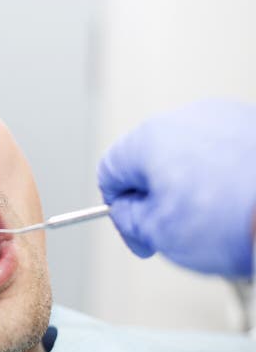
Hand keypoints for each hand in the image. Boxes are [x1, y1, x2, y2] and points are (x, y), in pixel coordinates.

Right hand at [97, 99, 255, 277]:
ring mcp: (223, 117)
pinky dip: (225, 176)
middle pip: (151, 160)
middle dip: (159, 195)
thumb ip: (129, 219)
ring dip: (192, 184)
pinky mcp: (253, 125)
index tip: (137, 230)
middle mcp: (184, 118)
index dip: (119, 208)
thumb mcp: (158, 233)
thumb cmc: (233, 219)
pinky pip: (224, 152)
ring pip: (189, 156)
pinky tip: (237, 202)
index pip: (110, 171)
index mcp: (149, 137)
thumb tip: (129, 211)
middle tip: (176, 228)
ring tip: (215, 217)